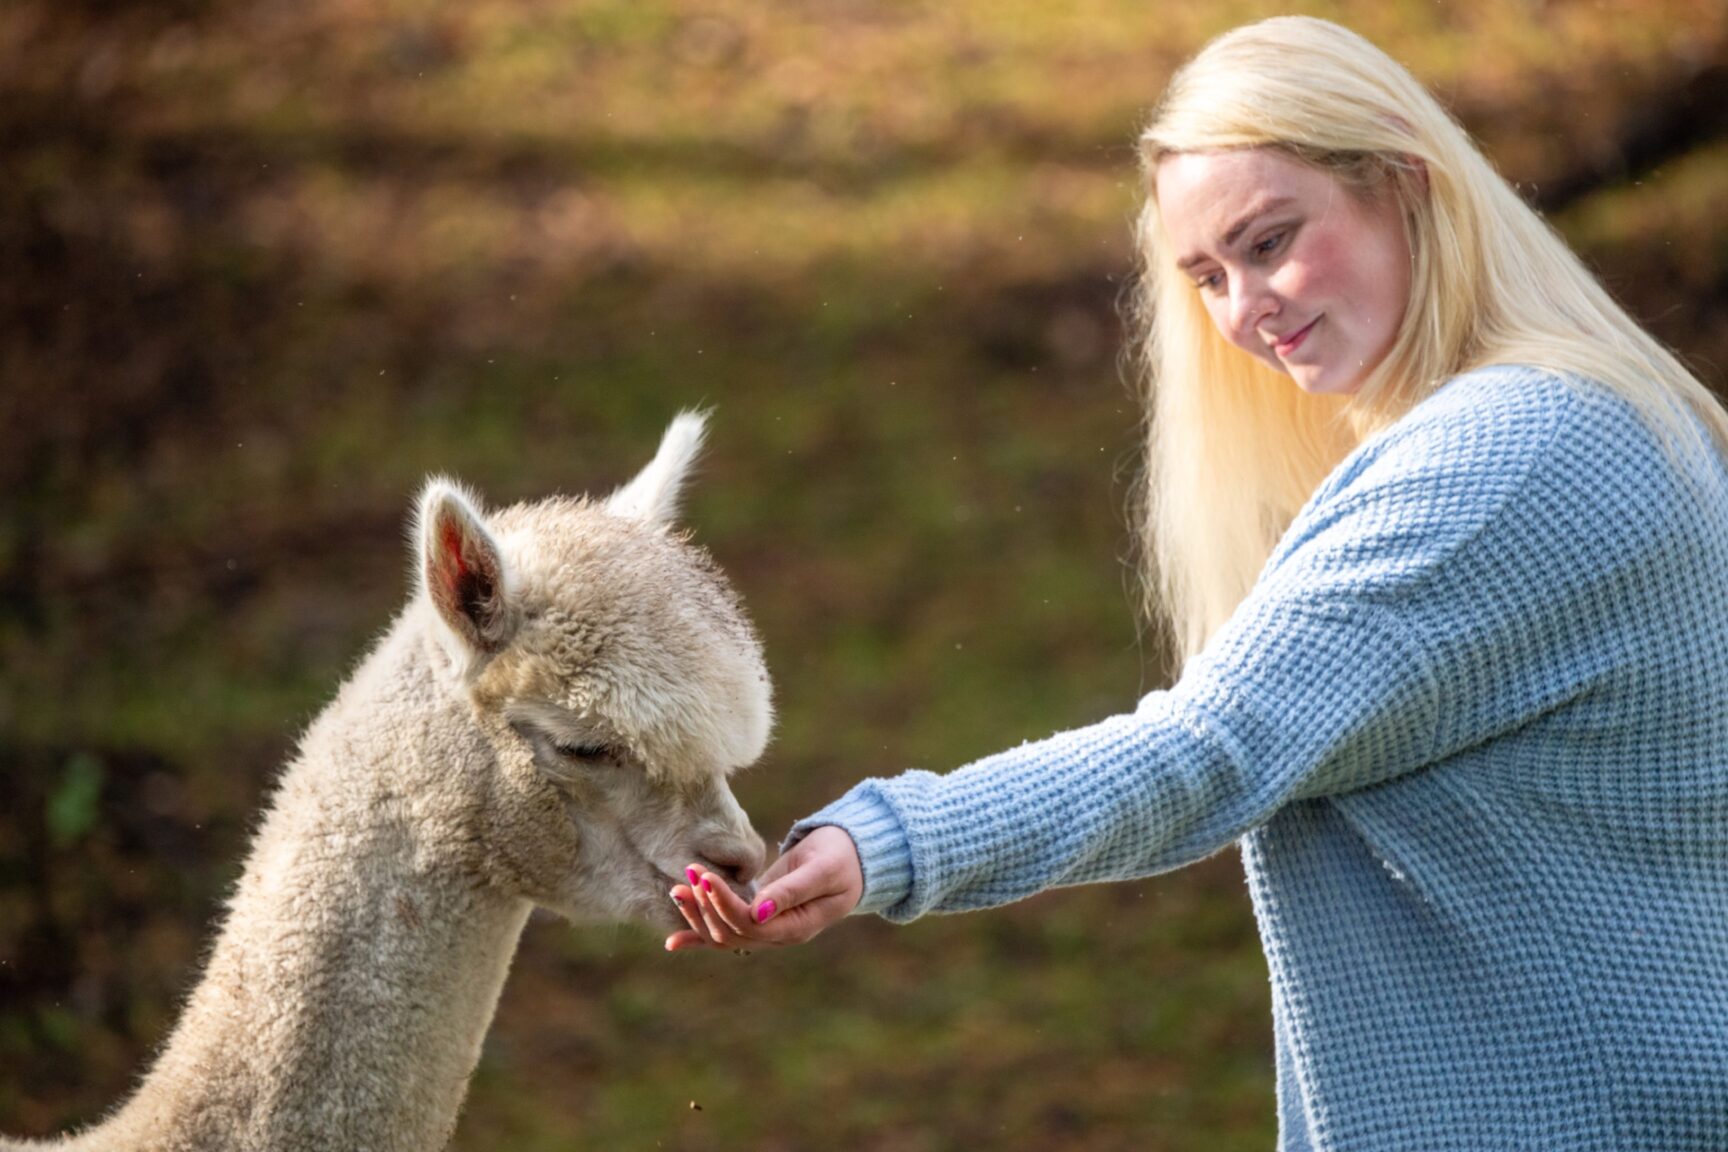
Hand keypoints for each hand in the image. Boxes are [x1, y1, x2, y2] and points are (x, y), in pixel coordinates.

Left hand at [665, 825, 862, 951]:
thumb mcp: (823, 871)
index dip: (724, 904)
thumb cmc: (841, 859)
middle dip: (705, 905)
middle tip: (689, 872)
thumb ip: (791, 891)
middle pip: (731, 933)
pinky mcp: (756, 916)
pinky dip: (698, 934)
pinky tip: (673, 941)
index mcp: (796, 928)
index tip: (706, 876)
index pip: (750, 924)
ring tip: (677, 888)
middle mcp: (777, 935)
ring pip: (723, 934)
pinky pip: (724, 930)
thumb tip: (758, 912)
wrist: (852, 857)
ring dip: (697, 915)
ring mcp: (766, 929)